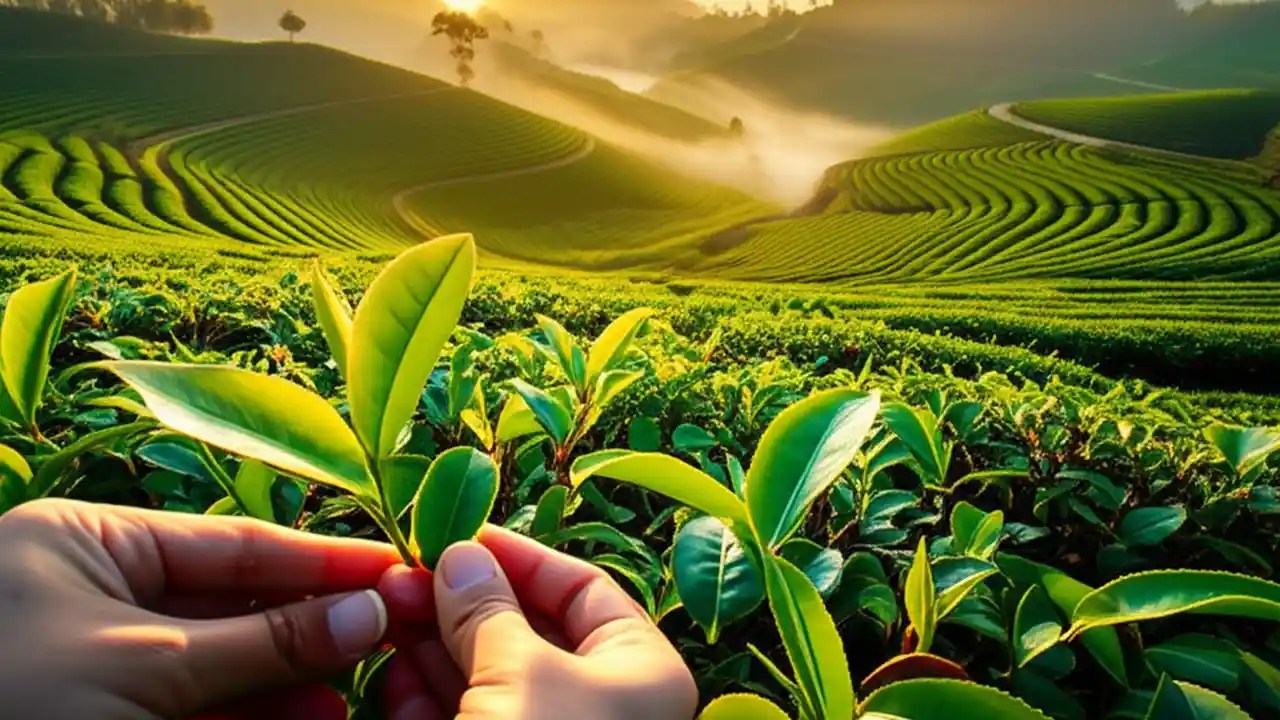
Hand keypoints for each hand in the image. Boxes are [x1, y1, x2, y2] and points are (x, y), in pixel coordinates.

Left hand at [0, 499, 399, 719]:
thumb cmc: (16, 701)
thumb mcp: (146, 665)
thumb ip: (263, 640)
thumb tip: (369, 610)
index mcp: (87, 543)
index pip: (231, 543)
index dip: (319, 558)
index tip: (394, 570)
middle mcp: (97, 594)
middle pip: (234, 602)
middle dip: (311, 628)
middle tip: (388, 641)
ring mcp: (103, 663)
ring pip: (222, 664)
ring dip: (290, 682)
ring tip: (354, 700)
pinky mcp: (108, 719)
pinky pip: (197, 710)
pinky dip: (252, 717)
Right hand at [379, 526, 697, 719]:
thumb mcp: (519, 675)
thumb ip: (488, 611)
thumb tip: (462, 556)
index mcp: (639, 671)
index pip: (584, 590)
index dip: (521, 558)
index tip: (457, 535)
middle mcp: (600, 706)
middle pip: (528, 632)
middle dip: (462, 602)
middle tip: (401, 572)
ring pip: (488, 679)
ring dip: (434, 644)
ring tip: (382, 610)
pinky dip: (426, 697)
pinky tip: (391, 668)